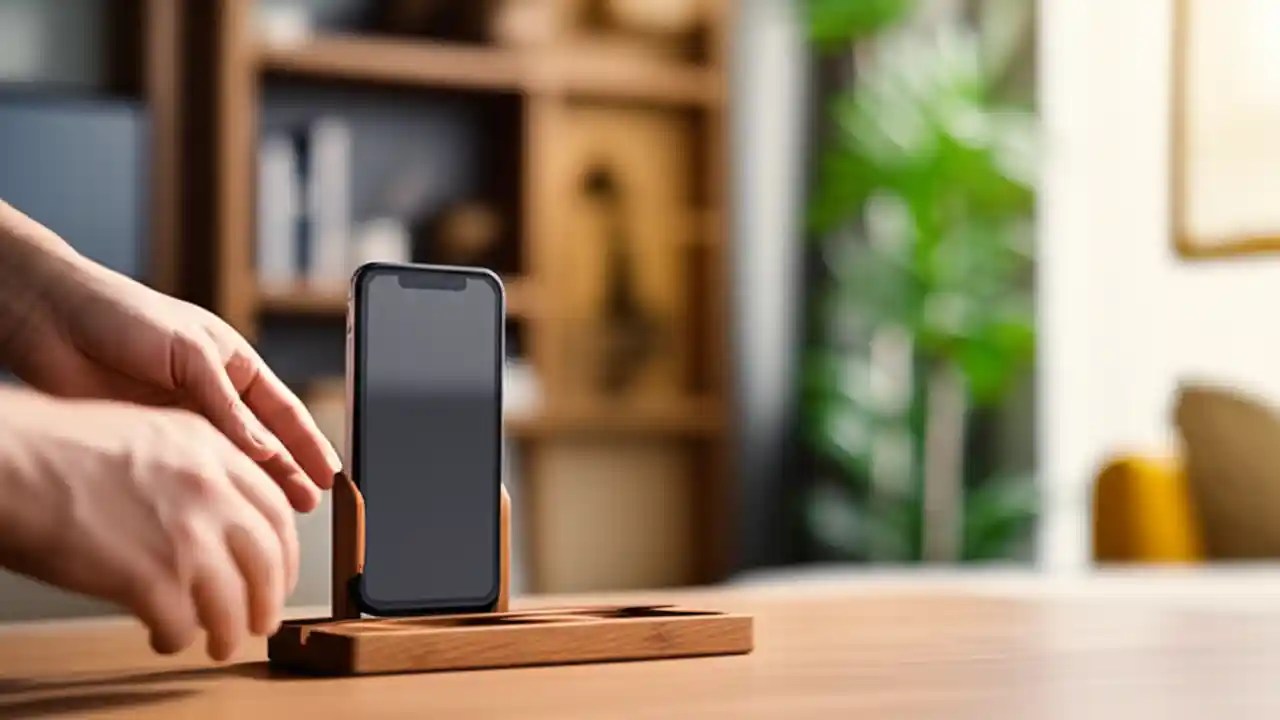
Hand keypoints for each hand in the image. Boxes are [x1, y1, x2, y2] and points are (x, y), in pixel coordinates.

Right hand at [0, 390, 296, 659]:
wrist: (9, 461)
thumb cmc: (58, 447)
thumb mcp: (150, 434)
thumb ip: (194, 468)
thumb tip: (216, 514)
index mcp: (213, 450)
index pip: (277, 509)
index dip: (284, 551)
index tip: (279, 572)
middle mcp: (211, 489)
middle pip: (268, 559)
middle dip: (270, 598)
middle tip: (262, 620)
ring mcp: (187, 534)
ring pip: (235, 600)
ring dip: (231, 630)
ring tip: (220, 643)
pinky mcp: (152, 577)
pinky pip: (184, 624)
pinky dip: (178, 638)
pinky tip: (164, 638)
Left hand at [1, 238, 338, 511]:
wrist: (50, 319)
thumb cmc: (122, 315)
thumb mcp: (189, 352)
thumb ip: (226, 403)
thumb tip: (263, 449)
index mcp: (233, 365)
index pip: (284, 411)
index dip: (308, 444)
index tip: (330, 474)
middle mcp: (212, 395)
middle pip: (262, 442)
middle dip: (288, 473)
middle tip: (309, 505)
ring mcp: (179, 420)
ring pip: (226, 462)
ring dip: (250, 487)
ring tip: (272, 516)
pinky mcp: (145, 440)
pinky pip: (186, 471)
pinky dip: (206, 489)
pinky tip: (219, 508)